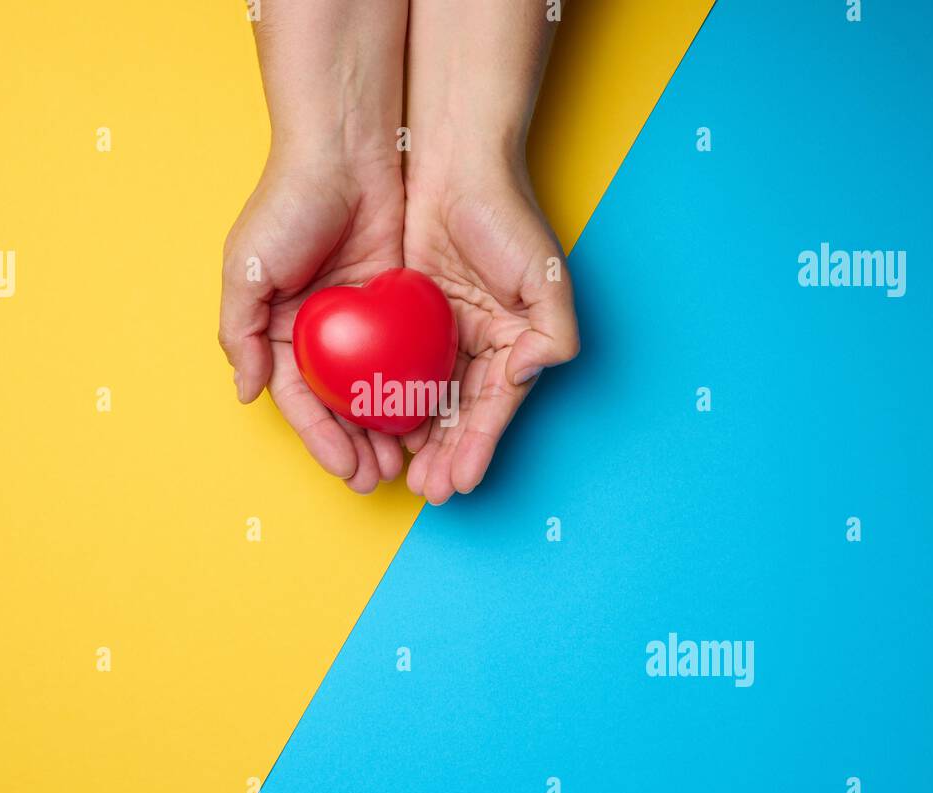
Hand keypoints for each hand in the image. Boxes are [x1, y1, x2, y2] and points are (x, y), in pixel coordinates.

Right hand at [220, 0, 409, 493]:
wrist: (345, 148)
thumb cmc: (287, 203)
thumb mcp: (246, 269)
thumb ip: (242, 333)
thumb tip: (247, 393)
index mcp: (280, 328)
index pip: (301, 399)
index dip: (321, 439)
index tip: (346, 469)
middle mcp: (320, 330)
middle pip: (340, 403)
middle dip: (357, 445)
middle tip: (380, 478)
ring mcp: (361, 318)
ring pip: (377, 388)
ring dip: (387, 427)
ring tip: (406, 461)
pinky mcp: (397, 301)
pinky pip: (407, 354)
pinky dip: (413, 387)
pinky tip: (429, 416)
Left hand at [401, 161, 578, 503]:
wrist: (454, 162)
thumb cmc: (506, 216)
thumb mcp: (544, 277)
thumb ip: (553, 335)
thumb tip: (526, 380)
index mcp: (515, 343)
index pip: (494, 408)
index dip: (478, 446)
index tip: (459, 482)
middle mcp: (481, 344)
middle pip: (460, 414)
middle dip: (446, 456)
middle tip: (426, 490)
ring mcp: (443, 333)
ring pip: (427, 400)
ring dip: (418, 440)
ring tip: (401, 474)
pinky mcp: (408, 316)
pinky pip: (398, 368)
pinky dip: (391, 400)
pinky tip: (379, 427)